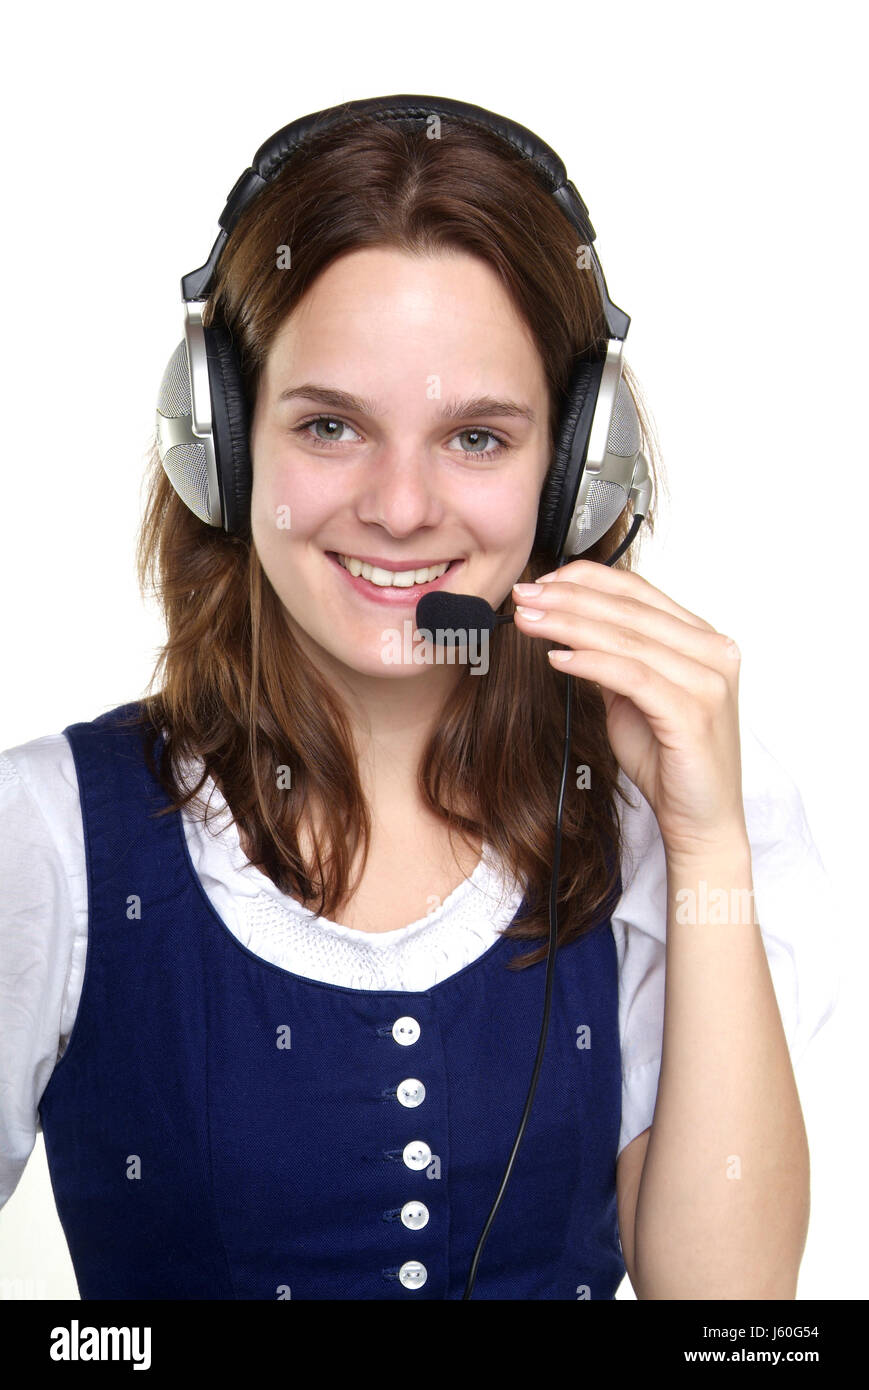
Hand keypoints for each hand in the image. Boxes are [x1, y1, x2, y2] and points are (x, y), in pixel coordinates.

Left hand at [512, 559, 747, 859]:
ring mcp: (709, 681)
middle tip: (523, 595)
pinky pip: (631, 677)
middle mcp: (714, 652)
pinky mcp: (693, 713)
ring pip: (628, 639)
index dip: (587, 581)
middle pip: (629, 610)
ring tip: (528, 620)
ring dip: (569, 624)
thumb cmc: (669, 760)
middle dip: (568, 598)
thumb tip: (571, 629)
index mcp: (704, 640)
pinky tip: (556, 658)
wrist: (700, 820)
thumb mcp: (634, 698)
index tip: (542, 582)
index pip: (640, 592)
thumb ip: (616, 660)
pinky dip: (589, 663)